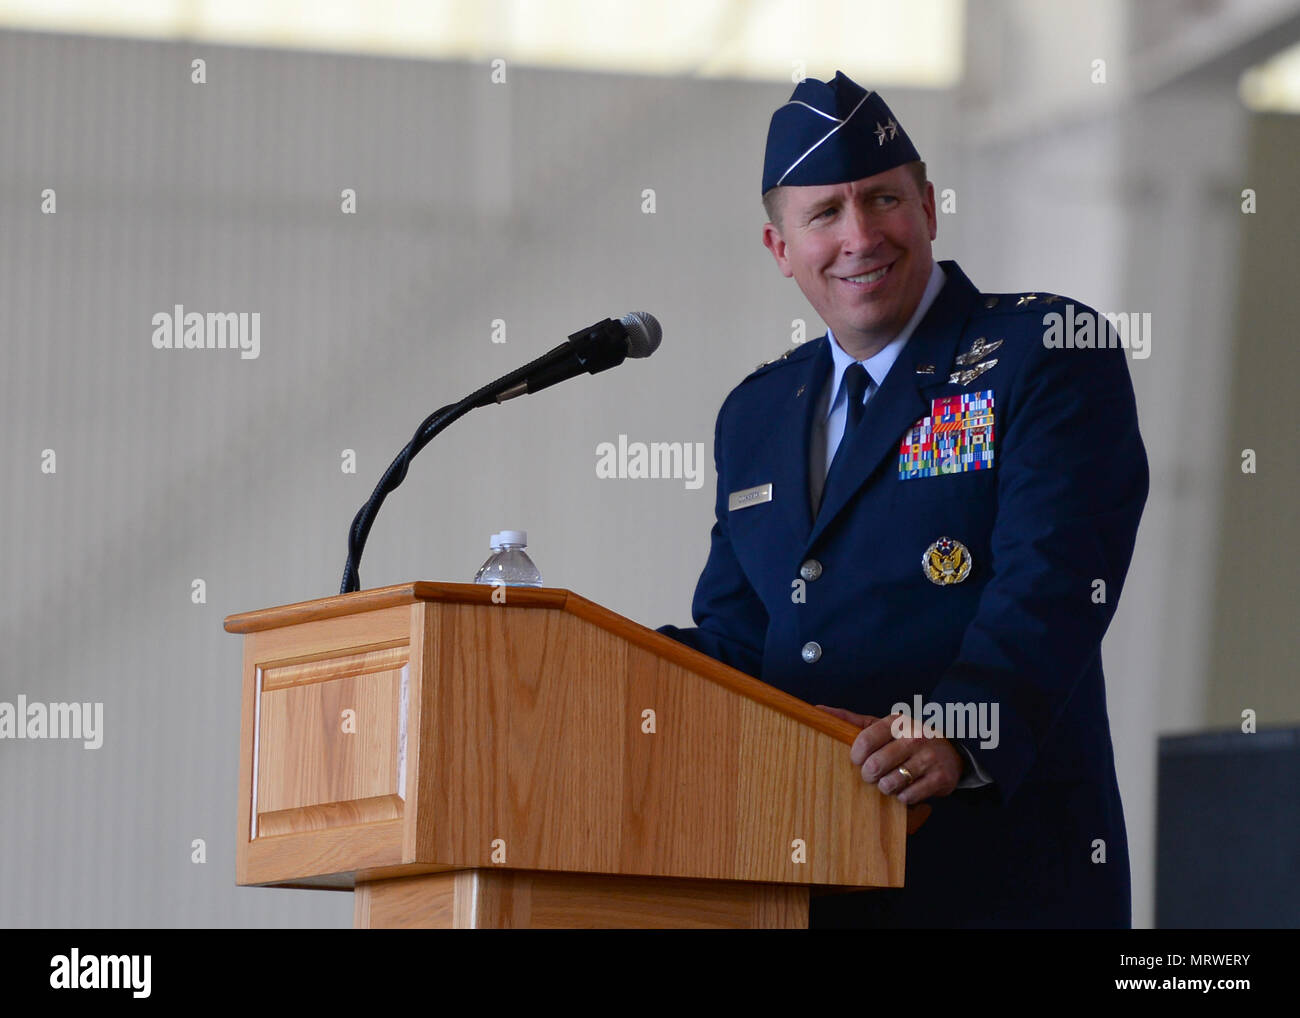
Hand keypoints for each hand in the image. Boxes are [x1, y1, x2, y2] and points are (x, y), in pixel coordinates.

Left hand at [816, 705, 963, 805]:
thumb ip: (850, 720)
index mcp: (897, 722)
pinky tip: (906, 787)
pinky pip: (908, 796)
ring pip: (891, 783)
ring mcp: (928, 758)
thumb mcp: (881, 726)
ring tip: (891, 779)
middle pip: (875, 766)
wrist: (951, 752)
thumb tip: (817, 709)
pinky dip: (902, 796)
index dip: (856, 755)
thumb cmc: (905, 739)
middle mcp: (914, 737)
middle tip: (873, 774)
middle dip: (869, 775)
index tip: (857, 759)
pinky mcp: (940, 779)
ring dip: (886, 787)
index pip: (866, 739)